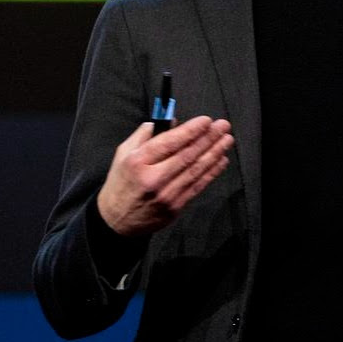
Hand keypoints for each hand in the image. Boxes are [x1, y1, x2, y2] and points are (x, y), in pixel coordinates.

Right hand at [96, 116, 232, 236]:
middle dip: (209, 138)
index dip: (191, 130)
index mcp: (138, 161)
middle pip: (187, 155)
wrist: (116, 221)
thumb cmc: (122, 181)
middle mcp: (153, 178)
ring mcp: (166, 195)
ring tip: (227, 140)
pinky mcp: (175, 208)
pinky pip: (198, 186)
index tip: (207, 120)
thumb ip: (145, 134)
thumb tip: (172, 120)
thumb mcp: (124, 152)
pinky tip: (221, 160)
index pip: (170, 142)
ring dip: (215, 153)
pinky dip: (212, 172)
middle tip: (223, 126)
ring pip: (196, 170)